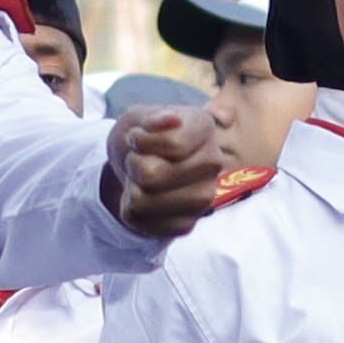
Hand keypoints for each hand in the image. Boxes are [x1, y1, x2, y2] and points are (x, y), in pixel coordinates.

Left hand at [105, 104, 222, 240]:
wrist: (137, 163)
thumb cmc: (141, 136)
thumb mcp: (138, 118)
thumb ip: (153, 118)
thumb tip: (172, 119)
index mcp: (205, 128)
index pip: (173, 144)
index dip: (140, 141)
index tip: (137, 137)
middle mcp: (213, 163)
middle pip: (152, 175)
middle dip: (133, 165)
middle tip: (139, 159)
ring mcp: (204, 197)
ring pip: (143, 201)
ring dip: (130, 189)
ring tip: (141, 178)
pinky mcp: (188, 224)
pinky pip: (141, 222)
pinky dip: (131, 211)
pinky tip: (145, 198)